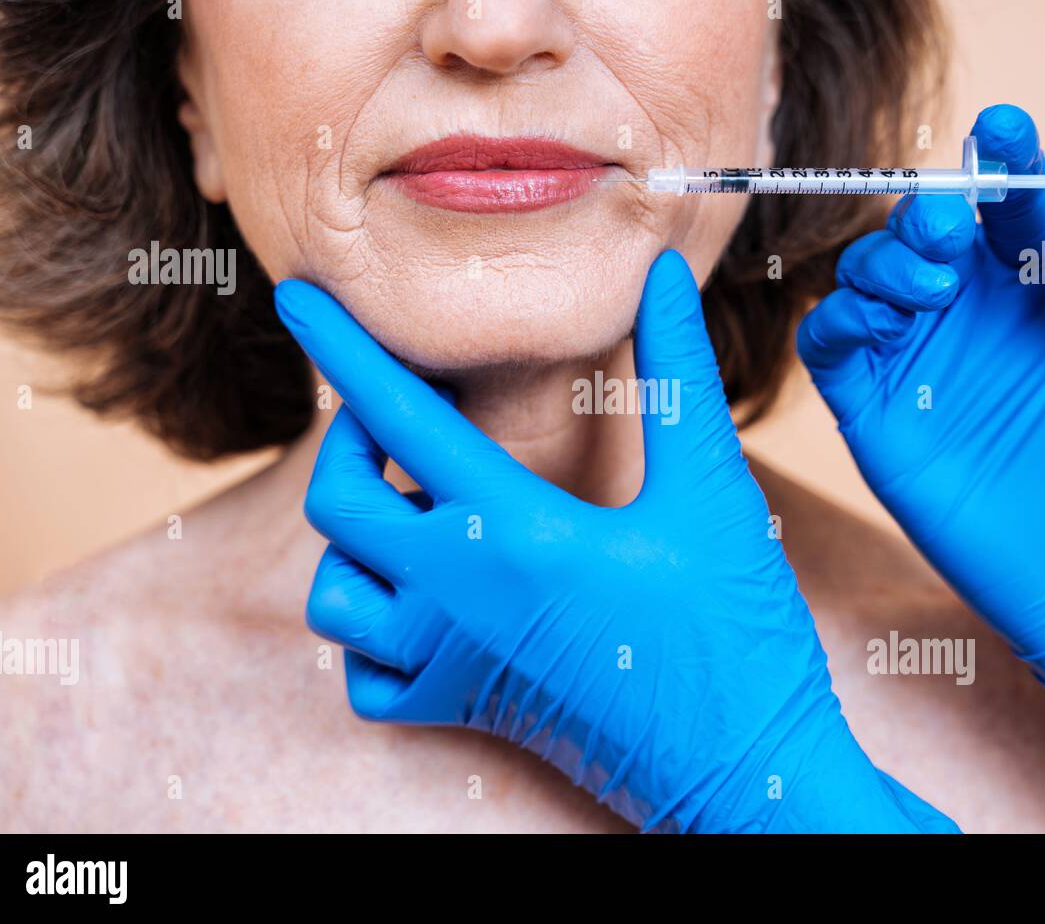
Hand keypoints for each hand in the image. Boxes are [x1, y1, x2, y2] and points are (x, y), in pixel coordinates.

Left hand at [275, 250, 956, 832]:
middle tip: (392, 417)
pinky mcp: (464, 710)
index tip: (296, 295)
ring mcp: (454, 664)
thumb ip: (678, 375)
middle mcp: (461, 599)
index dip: (343, 346)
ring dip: (355, 541)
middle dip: (346, 442)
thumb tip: (664, 275)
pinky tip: (423, 602)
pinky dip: (371, 634)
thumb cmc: (737, 632)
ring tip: (414, 509)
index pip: (401, 417)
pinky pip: (366, 678)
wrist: (748, 769)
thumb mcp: (713, 494)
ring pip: (334, 596)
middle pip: (337, 504)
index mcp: (517, 532)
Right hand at [798, 104, 1044, 822]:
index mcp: (1039, 290)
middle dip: (925, 211)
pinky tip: (878, 319)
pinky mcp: (877, 415)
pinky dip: (838, 318)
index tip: (1006, 128)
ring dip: (883, 260)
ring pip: (866, 278)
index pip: (1004, 204)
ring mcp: (920, 364)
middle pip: (919, 233)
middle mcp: (972, 318)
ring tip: (933, 284)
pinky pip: (831, 346)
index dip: (1000, 159)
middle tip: (949, 224)